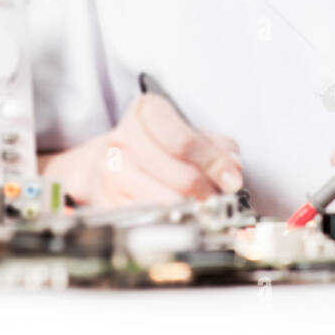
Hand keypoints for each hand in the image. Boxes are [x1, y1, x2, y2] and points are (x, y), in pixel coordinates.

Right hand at [43, 93, 243, 207]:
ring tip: (204, 208)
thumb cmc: (153, 147)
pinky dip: (171, 223)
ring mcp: (111, 172)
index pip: (185, 140)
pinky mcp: (106, 202)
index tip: (232, 179)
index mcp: (146, 112)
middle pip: (180, 175)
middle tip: (221, 199)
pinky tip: (180, 217)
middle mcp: (123, 139)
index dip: (214, 163)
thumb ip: (217, 147)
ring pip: (166, 201)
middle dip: (209, 192)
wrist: (102, 164)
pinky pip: (148, 219)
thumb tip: (232, 169)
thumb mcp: (188, 133)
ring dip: (193, 210)